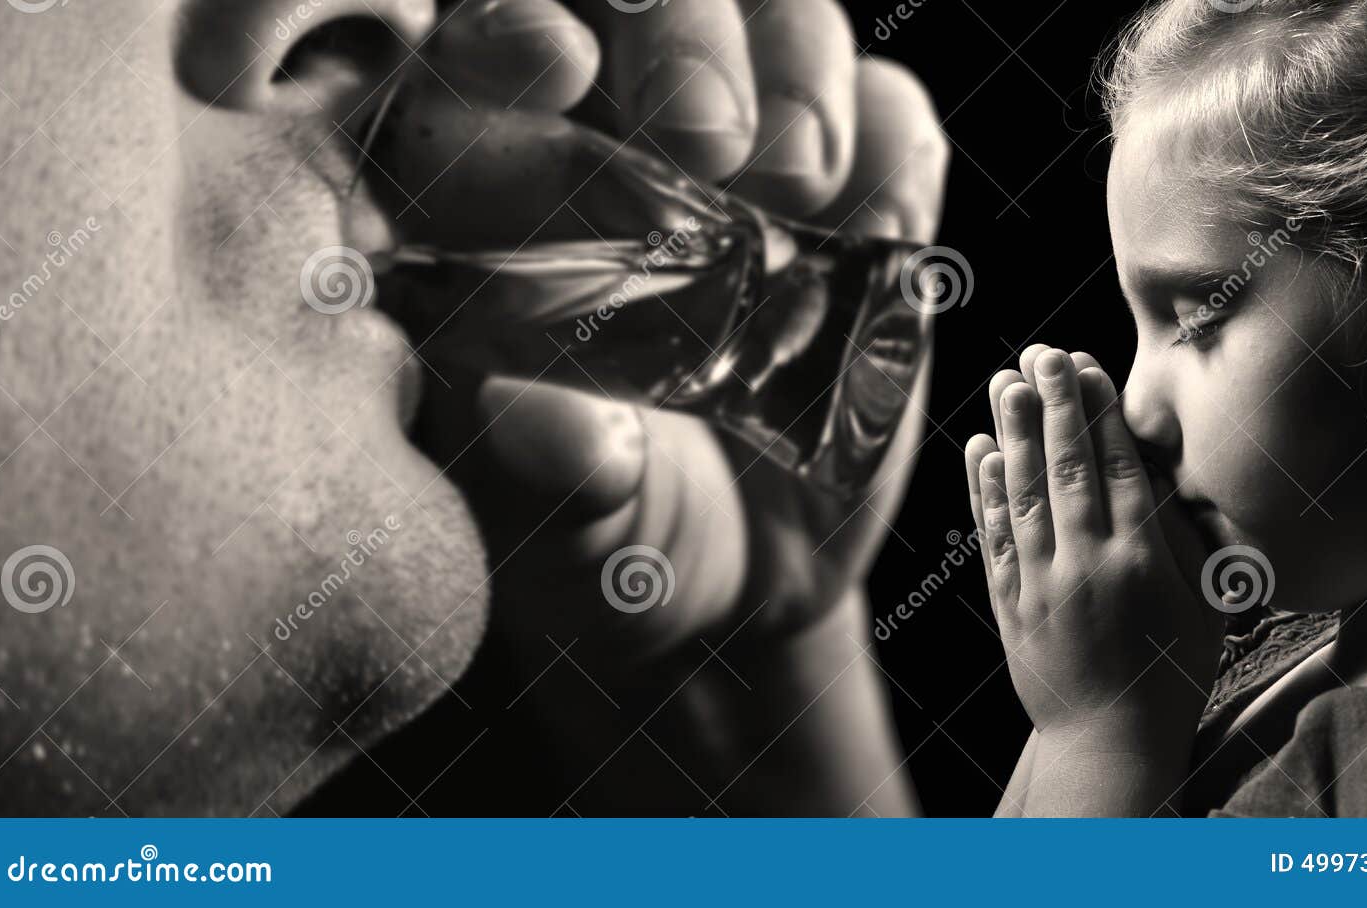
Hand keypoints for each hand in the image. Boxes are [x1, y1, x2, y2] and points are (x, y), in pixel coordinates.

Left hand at [408, 0, 947, 668]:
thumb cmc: (612, 546)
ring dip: (797, 67)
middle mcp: (620, 145)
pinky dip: (890, 147)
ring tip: (797, 185)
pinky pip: (892, 117)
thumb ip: (544, 477)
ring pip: (780, 14)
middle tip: (711, 138)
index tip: (552, 64)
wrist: (746, 592)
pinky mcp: (858, 201)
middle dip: (685, 29)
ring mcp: (747, 164)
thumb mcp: (563, 534)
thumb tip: (537, 418)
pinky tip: (873, 226)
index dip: (508, 26)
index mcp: (494, 201)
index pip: (474, 55)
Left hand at [964, 347, 1223, 754]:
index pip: (1117, 469)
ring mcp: (1041, 583)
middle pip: (1066, 469)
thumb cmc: (1170, 670)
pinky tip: (983, 450)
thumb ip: (1190, 540)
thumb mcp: (1204, 607)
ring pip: (1023, 494)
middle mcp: (1088, 565)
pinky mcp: (1009, 602)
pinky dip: (985, 491)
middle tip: (1041, 353)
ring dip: (1014, 433)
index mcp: (1143, 562)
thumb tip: (1170, 476)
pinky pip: (993, 537)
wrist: (1109, 740)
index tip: (1086, 365)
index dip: (1098, 412)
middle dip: (1054, 405)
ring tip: (1007, 383)